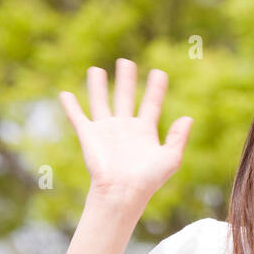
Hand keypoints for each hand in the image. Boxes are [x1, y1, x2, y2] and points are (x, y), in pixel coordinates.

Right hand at [59, 60, 192, 207]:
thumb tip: (188, 118)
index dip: (156, 88)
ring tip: (96, 69)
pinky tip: (65, 94)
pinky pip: (78, 117)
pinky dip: (71, 106)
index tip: (159, 72)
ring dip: (97, 85)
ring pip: (101, 101)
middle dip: (126, 79)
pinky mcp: (89, 136)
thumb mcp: (171, 158)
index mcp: (145, 131)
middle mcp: (125, 127)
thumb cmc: (148, 180)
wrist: (122, 192)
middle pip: (125, 96)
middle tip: (126, 61)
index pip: (151, 103)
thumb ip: (178, 137)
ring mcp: (106, 130)